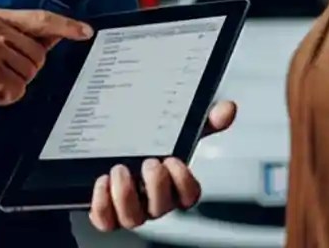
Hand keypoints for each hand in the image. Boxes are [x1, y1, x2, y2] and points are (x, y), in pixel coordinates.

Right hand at [0, 8, 92, 125]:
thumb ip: (20, 39)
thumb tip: (55, 35)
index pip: (40, 19)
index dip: (66, 26)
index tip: (87, 32)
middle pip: (39, 54)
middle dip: (25, 70)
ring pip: (30, 73)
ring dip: (14, 85)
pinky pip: (18, 90)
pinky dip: (6, 98)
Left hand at [88, 100, 236, 231]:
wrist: (105, 149)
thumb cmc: (146, 146)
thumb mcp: (173, 131)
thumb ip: (200, 122)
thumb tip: (227, 108)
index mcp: (172, 185)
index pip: (189, 195)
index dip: (183, 182)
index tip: (173, 160)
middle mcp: (152, 202)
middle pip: (163, 208)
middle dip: (157, 186)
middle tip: (148, 162)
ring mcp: (128, 209)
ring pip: (133, 218)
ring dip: (127, 194)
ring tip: (120, 169)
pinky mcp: (105, 212)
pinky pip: (105, 219)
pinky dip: (102, 203)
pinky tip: (102, 181)